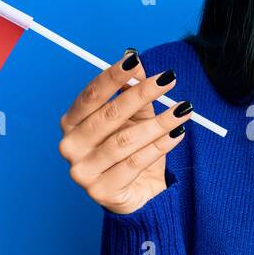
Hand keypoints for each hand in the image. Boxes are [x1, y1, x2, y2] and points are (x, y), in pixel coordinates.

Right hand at [57, 50, 192, 214]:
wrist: (138, 194)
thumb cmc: (132, 152)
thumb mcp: (135, 118)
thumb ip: (132, 92)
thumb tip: (136, 61)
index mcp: (71, 124)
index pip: (91, 95)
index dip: (113, 76)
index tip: (136, 60)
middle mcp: (70, 147)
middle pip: (109, 115)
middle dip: (141, 94)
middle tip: (169, 80)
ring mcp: (83, 172)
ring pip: (126, 141)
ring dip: (159, 122)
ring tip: (183, 110)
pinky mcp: (102, 191)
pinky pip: (136, 163)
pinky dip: (160, 146)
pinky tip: (177, 133)